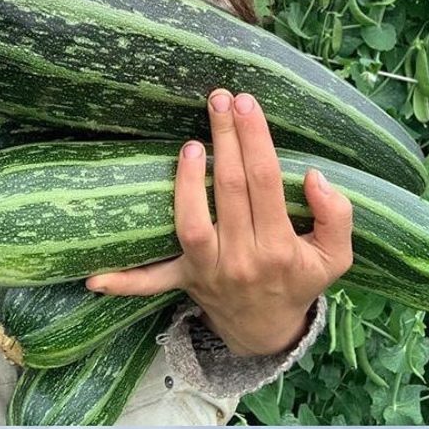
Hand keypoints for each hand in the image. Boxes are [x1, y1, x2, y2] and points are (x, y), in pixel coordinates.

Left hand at [86, 89, 354, 356]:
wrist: (267, 329)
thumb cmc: (299, 279)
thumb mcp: (335, 256)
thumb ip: (336, 216)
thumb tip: (314, 177)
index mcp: (280, 248)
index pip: (267, 183)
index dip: (256, 141)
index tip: (247, 104)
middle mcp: (242, 258)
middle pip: (230, 191)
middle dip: (226, 140)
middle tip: (219, 99)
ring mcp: (208, 271)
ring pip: (191, 224)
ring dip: (186, 184)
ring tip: (190, 144)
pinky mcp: (182, 280)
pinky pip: (149, 284)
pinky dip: (123, 282)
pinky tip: (93, 277)